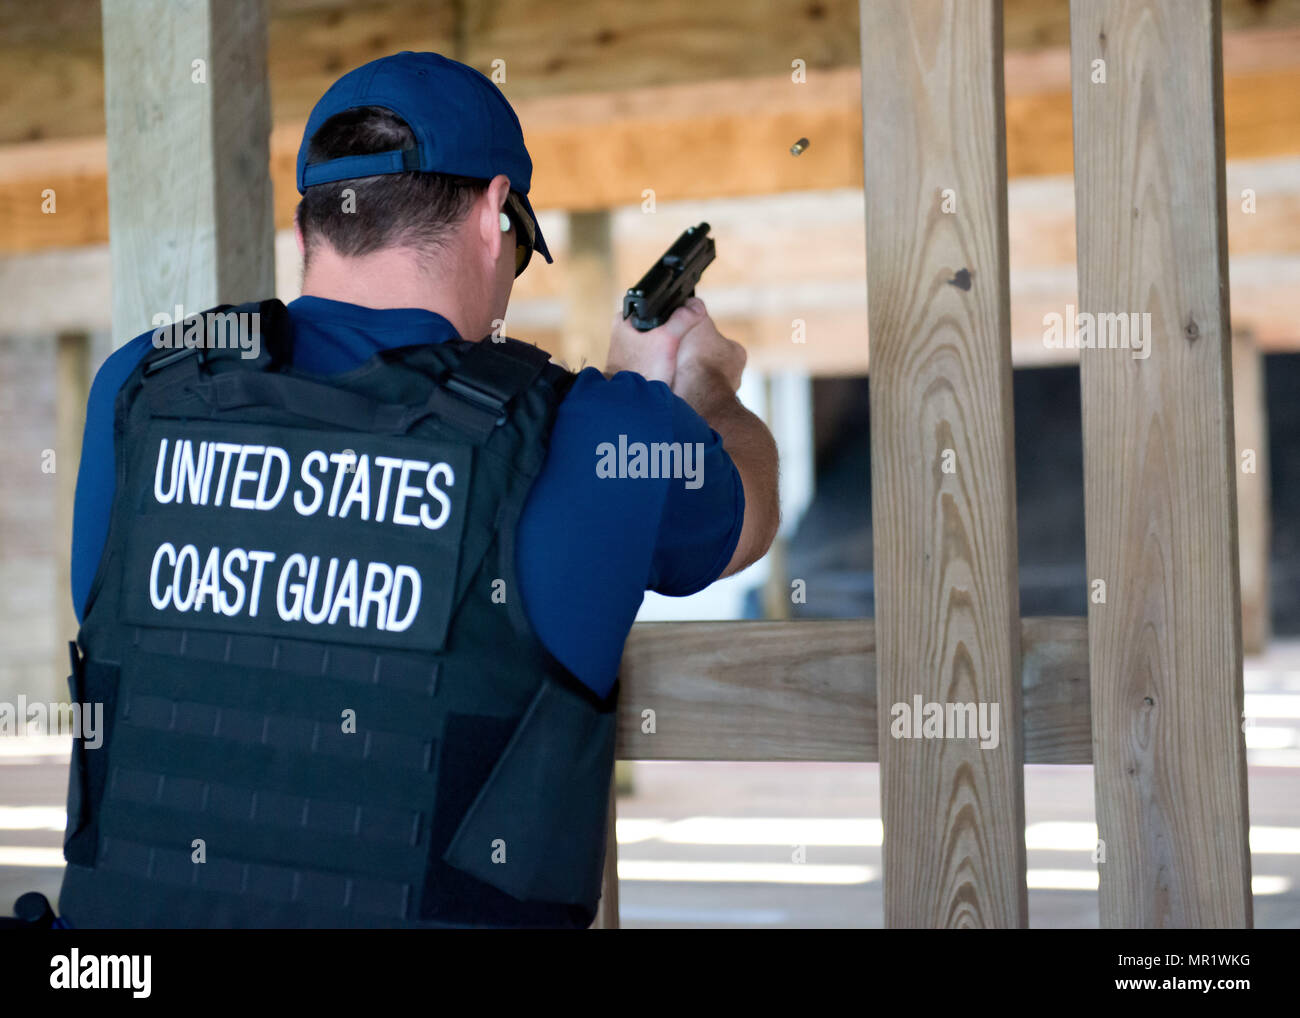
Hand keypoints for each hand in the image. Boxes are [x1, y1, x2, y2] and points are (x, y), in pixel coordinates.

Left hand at [604, 299, 708, 386]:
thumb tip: (696, 306)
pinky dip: (665, 358)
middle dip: (674, 330)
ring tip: (676, 356)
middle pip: (659, 322)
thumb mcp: (667, 341)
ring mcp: (628, 348)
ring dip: (670, 346)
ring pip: (658, 339)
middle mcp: (623, 331)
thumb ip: (682, 320)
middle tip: (685, 341)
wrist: (631, 406)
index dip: (675, 308)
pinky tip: (670, 366)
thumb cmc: (642, 372)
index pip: (656, 303)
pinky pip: (656, 354)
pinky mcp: (635, 363)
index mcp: (625, 318)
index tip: (690, 317)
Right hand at [670, 297, 746, 416]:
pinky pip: (692, 398)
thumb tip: (690, 302)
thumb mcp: (697, 322)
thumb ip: (695, 310)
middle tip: (674, 357)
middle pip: (706, 361)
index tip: (685, 338)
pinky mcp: (709, 412)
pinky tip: (671, 390)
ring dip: (685, 379)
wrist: (695, 398)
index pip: (717, 340)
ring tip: (669, 374)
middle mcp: (734, 376)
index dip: (698, 337)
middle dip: (690, 360)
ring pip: (698, 382)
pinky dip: (682, 394)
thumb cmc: (699, 360)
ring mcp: (721, 396)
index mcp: (736, 353)